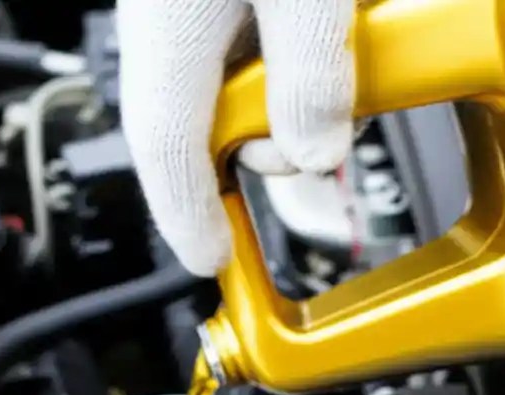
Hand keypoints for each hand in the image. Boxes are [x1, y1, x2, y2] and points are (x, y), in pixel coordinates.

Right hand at [116, 0, 354, 275]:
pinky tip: (331, 24)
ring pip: (233, 78)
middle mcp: (160, 15)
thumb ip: (311, 75)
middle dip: (272, 140)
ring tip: (345, 49)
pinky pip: (247, 38)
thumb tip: (316, 154)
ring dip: (289, 89)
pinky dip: (286, 52)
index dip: (187, 217)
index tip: (209, 258)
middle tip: (332, 124)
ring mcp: (180, 0)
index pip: (164, 149)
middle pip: (205, 119)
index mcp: (167, 28)